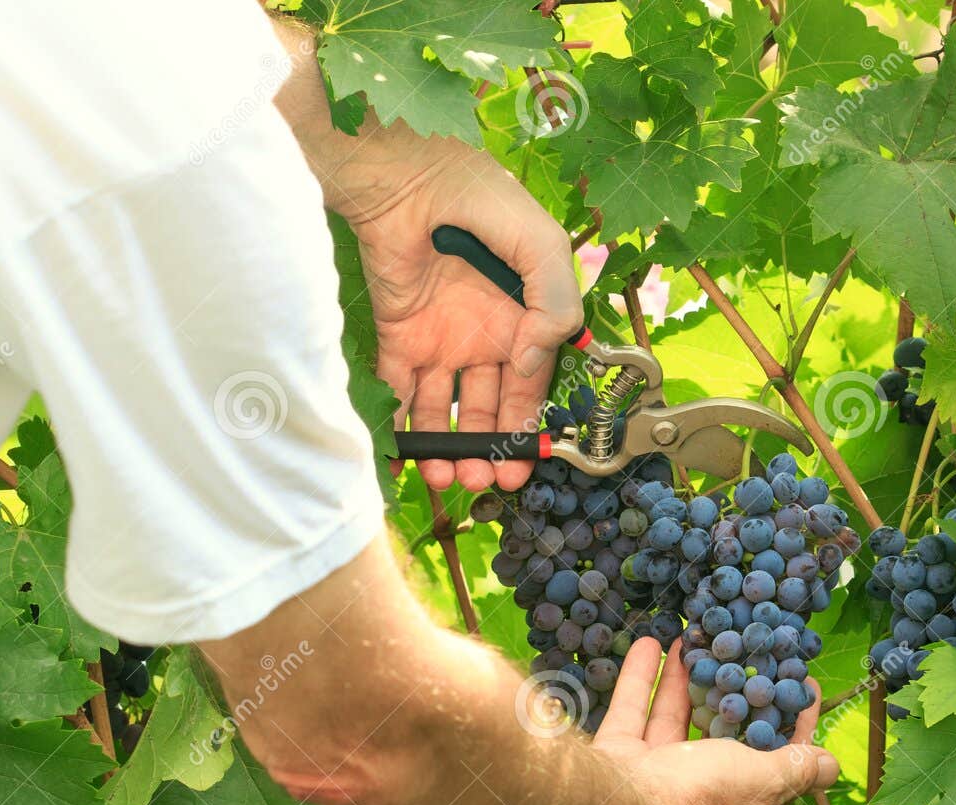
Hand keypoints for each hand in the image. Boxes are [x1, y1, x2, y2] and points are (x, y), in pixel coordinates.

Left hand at [335, 134, 582, 491]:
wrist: (401, 174)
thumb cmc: (479, 197)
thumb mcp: (541, 243)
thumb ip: (557, 300)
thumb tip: (535, 359)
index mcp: (524, 319)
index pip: (532, 386)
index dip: (530, 426)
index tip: (526, 462)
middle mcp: (485, 337)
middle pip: (491, 409)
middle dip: (492, 449)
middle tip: (489, 480)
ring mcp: (441, 340)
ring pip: (449, 411)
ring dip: (450, 448)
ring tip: (451, 476)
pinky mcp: (398, 339)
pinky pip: (401, 393)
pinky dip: (404, 426)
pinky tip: (411, 452)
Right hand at [593, 638, 839, 804]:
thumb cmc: (702, 794)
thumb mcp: (764, 779)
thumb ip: (795, 768)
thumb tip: (833, 766)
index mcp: (740, 803)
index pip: (776, 757)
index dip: (790, 719)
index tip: (799, 680)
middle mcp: (699, 791)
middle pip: (722, 734)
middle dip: (733, 691)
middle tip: (745, 651)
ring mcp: (656, 774)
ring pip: (676, 719)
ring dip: (687, 679)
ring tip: (697, 640)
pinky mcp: (621, 756)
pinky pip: (635, 710)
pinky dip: (643, 678)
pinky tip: (653, 643)